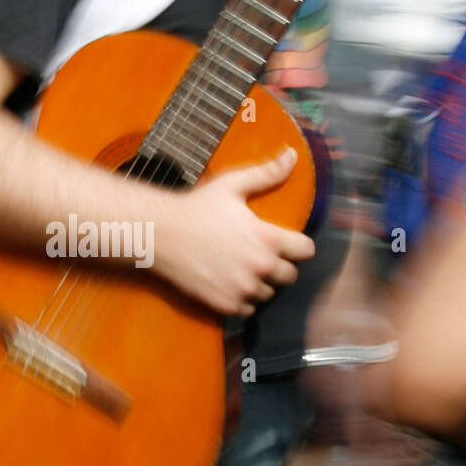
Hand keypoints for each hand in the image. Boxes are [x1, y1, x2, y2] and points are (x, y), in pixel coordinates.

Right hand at [154, 148, 314, 315]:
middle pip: (290, 276)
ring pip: (269, 294)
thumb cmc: (196, 207)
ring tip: (244, 268)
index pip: (306, 251)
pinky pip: (248, 309)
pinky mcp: (225, 304)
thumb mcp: (232, 185)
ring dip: (262, 284)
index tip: (287, 242)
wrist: (160, 234)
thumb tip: (292, 156)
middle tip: (262, 254)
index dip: (298, 245)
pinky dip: (243, 299)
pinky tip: (231, 283)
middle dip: (280, 265)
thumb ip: (267, 174)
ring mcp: (242, 289)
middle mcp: (259, 267)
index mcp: (267, 239)